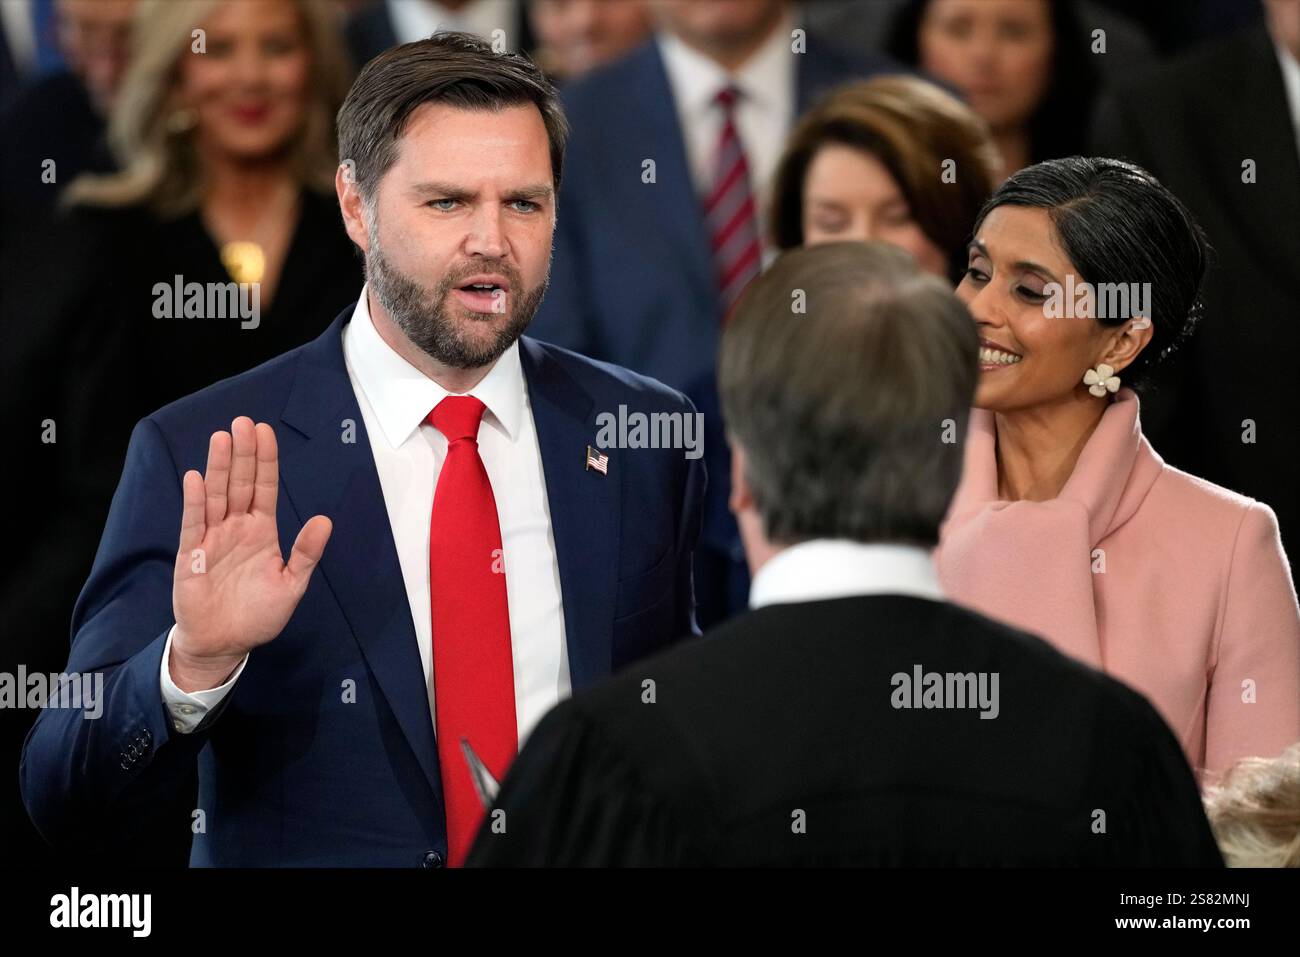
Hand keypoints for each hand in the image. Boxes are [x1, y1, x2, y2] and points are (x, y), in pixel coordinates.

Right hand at [170, 417, 330, 692]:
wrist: (224, 644)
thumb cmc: (256, 615)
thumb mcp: (291, 583)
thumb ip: (306, 552)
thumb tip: (324, 520)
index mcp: (260, 531)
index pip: (263, 488)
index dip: (265, 460)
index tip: (264, 431)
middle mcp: (235, 528)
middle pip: (240, 483)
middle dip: (243, 453)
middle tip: (243, 422)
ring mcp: (212, 539)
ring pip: (216, 496)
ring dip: (219, 468)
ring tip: (222, 439)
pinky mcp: (192, 555)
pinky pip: (193, 524)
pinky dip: (195, 501)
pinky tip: (197, 478)